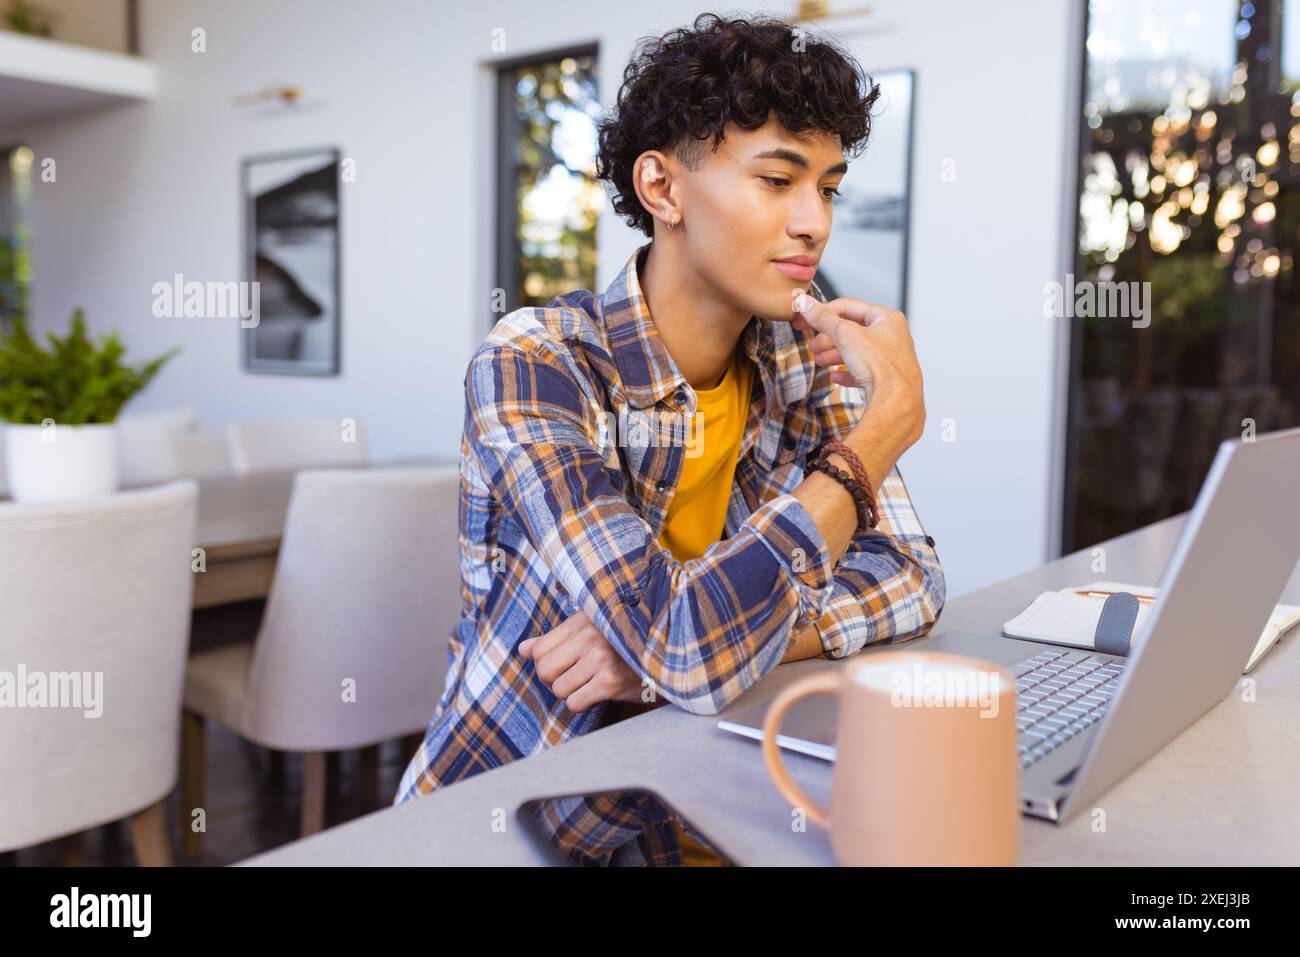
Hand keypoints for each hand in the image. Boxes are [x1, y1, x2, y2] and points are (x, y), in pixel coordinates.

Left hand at [518, 612, 646, 712]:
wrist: (671, 654)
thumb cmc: (628, 641)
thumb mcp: (593, 628)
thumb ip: (557, 638)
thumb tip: (522, 649)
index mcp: (582, 620)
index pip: (538, 649)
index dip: (545, 664)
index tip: (562, 666)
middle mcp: (589, 637)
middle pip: (544, 671)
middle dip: (554, 681)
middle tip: (573, 679)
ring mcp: (600, 659)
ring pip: (559, 689)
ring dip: (571, 693)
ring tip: (589, 685)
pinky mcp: (611, 682)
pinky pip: (575, 703)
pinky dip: (582, 704)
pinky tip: (597, 694)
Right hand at [792, 292, 925, 445]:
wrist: (896, 403)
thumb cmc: (881, 367)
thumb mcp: (845, 335)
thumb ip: (824, 318)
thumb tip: (805, 303)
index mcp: (887, 318)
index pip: (848, 306)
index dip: (823, 312)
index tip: (805, 320)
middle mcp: (893, 335)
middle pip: (852, 329)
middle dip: (828, 337)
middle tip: (812, 345)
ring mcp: (892, 358)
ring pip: (857, 351)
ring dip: (835, 354)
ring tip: (819, 361)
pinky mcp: (889, 379)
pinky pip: (864, 372)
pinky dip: (848, 373)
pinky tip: (836, 377)